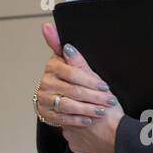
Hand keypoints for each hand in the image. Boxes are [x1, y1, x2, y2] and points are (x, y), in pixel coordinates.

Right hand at [37, 23, 122, 152]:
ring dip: (88, 109)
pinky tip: (89, 119)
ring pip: (69, 105)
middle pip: (74, 90)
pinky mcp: (45, 113)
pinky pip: (63, 118)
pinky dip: (78, 119)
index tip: (104, 86)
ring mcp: (44, 97)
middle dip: (94, 96)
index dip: (90, 81)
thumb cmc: (78, 82)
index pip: (73, 73)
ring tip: (102, 110)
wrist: (71, 104)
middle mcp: (46, 81)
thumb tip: (54, 32)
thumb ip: (71, 54)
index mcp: (53, 65)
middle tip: (109, 99)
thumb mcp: (80, 68)